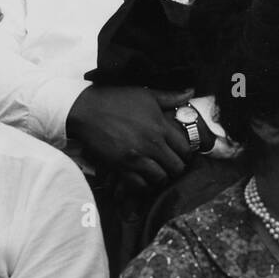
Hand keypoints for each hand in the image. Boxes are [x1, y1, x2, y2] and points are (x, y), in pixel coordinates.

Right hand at [67, 85, 194, 190]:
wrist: (87, 109)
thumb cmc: (117, 99)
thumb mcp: (146, 94)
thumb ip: (170, 97)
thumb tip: (191, 91)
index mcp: (160, 126)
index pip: (185, 148)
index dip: (186, 153)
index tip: (181, 154)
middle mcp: (151, 143)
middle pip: (176, 167)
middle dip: (175, 167)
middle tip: (169, 165)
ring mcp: (136, 157)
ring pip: (160, 178)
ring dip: (160, 177)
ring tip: (156, 172)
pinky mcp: (121, 166)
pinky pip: (139, 185)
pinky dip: (143, 184)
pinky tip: (141, 177)